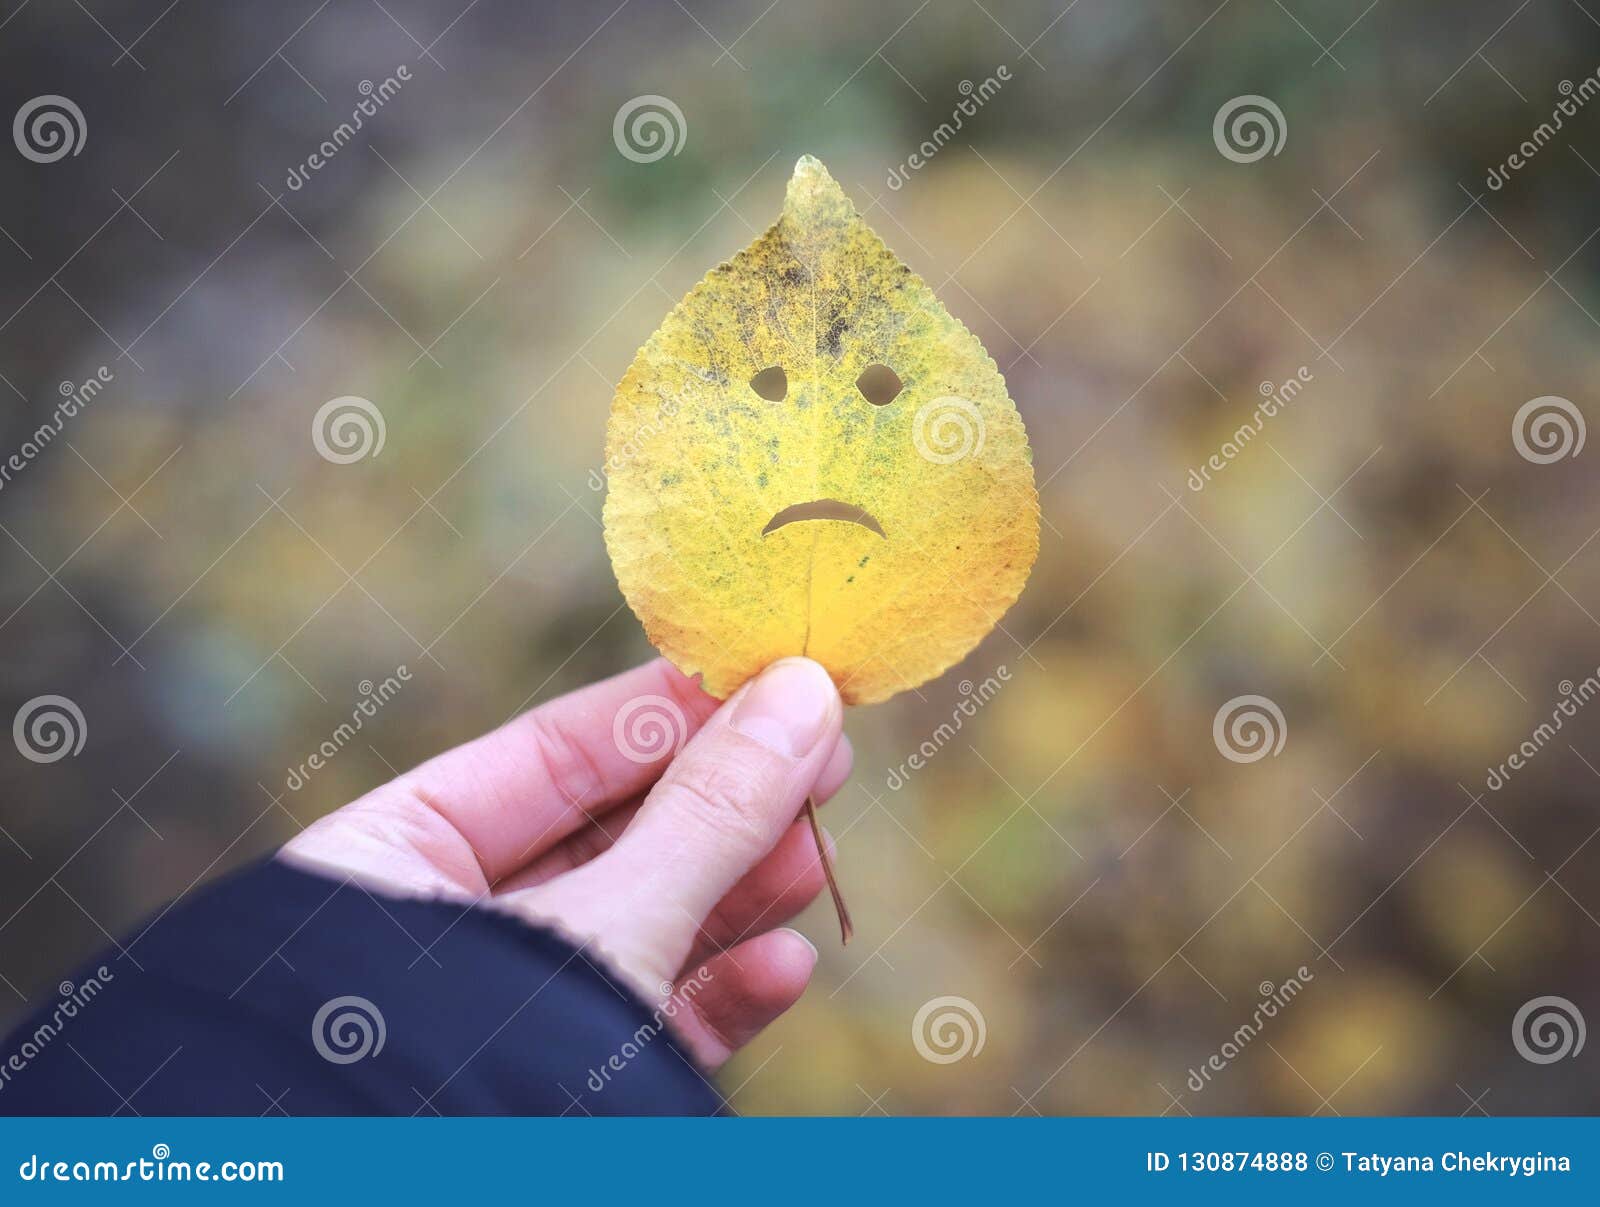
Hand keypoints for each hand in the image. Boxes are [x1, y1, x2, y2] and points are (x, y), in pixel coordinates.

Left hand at [279, 657, 849, 1068]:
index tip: (774, 682)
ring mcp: (497, 1013)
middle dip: (723, 806)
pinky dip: (716, 993)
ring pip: (637, 927)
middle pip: (608, 839)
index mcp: (387, 863)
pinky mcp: (546, 1090)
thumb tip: (803, 696)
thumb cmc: (458, 1076)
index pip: (552, 755)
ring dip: (735, 894)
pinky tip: (785, 963)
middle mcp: (436, 933)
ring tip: (815, 859)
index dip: (672, 712)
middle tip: (826, 763)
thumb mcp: (602, 925)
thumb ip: (705, 813)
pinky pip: (641, 1019)